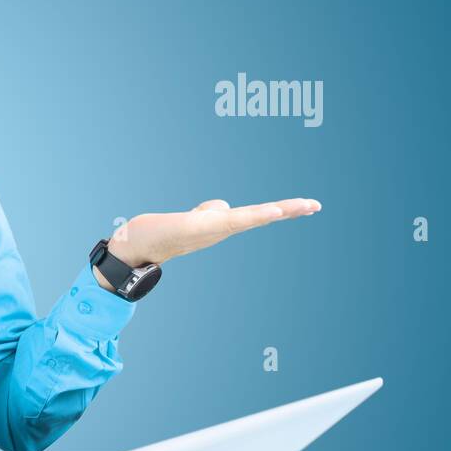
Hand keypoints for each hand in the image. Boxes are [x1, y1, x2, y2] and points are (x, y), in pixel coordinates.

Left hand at [94, 197, 320, 290]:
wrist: (133, 246)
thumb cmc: (163, 233)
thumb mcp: (192, 218)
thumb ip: (211, 212)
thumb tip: (224, 208)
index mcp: (219, 226)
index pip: (255, 215)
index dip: (282, 210)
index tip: (310, 205)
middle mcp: (218, 229)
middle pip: (259, 216)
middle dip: (288, 210)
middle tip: (316, 204)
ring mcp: (209, 229)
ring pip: (247, 217)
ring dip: (272, 211)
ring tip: (294, 205)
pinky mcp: (196, 227)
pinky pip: (227, 219)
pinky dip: (249, 216)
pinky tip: (266, 211)